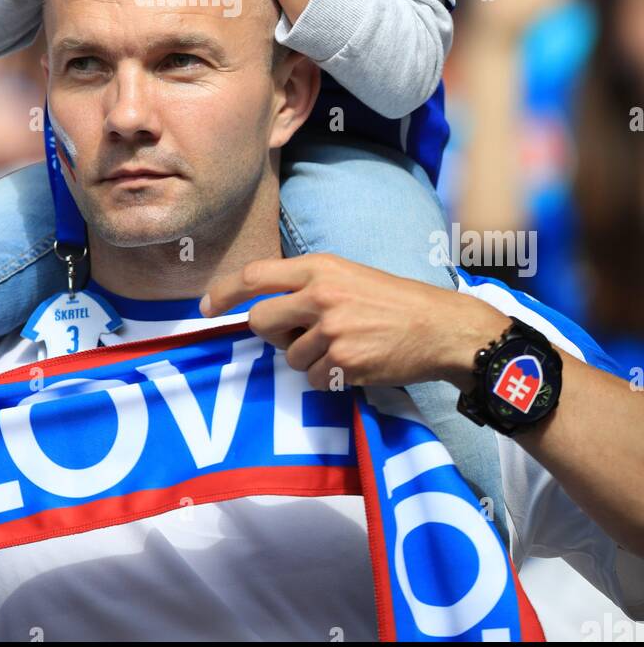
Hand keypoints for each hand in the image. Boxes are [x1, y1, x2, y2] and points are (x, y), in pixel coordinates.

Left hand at [199, 253, 508, 391]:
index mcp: (320, 266)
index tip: (206, 306)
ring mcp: (331, 330)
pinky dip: (327, 378)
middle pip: (260, 321)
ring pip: (288, 356)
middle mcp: (320, 295)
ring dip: (307, 359)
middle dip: (270, 334)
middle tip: (294, 336)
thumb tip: (265, 308)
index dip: (224, 292)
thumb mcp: (349, 275)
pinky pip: (313, 379)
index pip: (255, 275)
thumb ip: (308, 284)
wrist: (440, 327)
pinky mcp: (343, 362)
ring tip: (342, 347)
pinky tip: (353, 364)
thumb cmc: (394, 301)